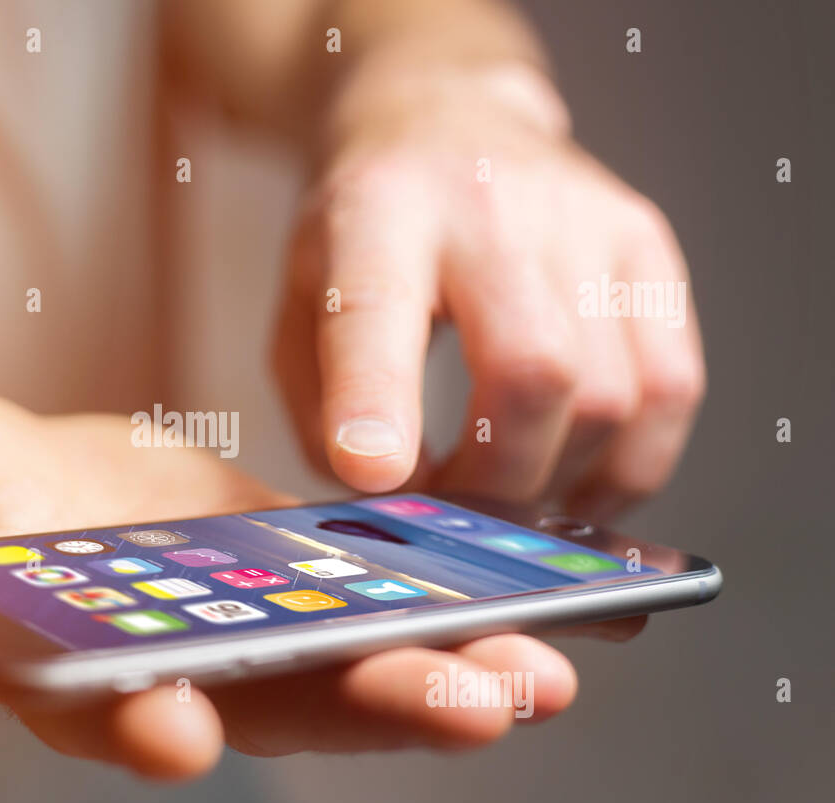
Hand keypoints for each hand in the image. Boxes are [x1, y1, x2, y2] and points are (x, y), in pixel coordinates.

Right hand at [0, 379, 588, 779]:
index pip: (102, 712)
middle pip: (265, 707)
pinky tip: (527, 602)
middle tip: (475, 704)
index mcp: (57, 667)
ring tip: (539, 672)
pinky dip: (442, 605)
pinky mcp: (276, 575)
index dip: (138, 724)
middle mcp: (159, 670)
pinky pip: (368, 598)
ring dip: (438, 673)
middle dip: (366, 710)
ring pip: (339, 668)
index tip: (186, 731)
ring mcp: (227, 628)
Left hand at [274, 64, 705, 520]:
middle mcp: (492, 206)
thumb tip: (390, 509)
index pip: (378, 308)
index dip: (377, 402)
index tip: (373, 474)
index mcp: (379, 214)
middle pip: (530, 371)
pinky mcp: (649, 251)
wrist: (446, 123)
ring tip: (506, 494)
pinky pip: (671, 390)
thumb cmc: (366, 233)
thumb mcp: (300, 304)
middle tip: (455, 509)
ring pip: (610, 396)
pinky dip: (628, 466)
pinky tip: (577, 482)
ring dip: (554, 480)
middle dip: (492, 478)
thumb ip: (325, 409)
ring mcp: (587, 223)